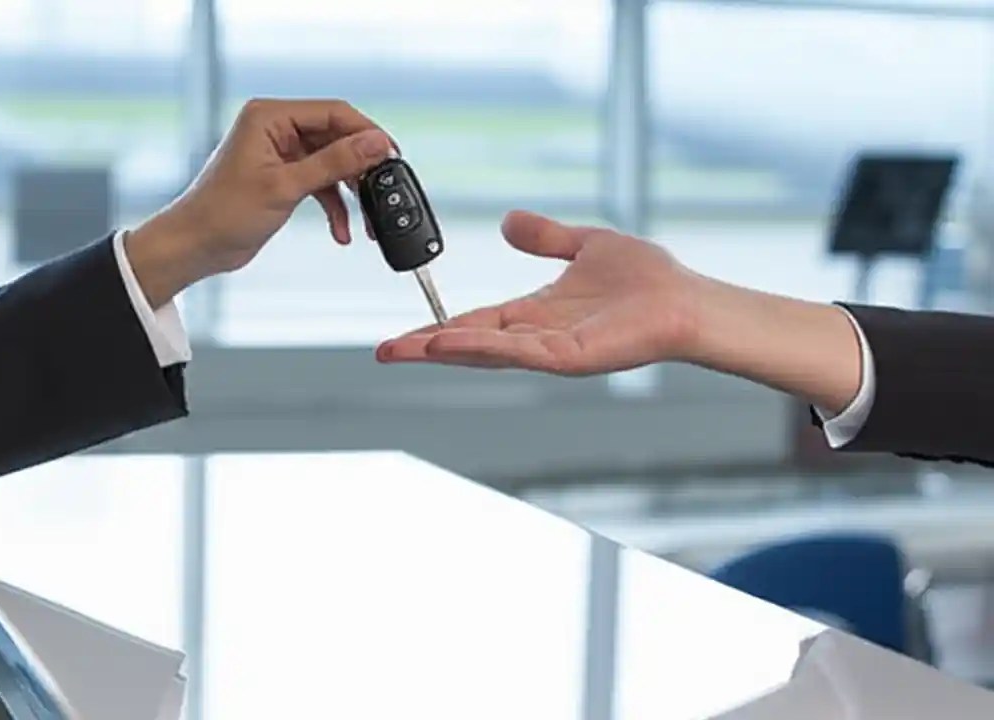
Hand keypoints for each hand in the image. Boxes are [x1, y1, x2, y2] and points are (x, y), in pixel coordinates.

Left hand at [125, 98, 393, 305]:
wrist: (195, 247)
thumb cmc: (222, 213)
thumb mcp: (285, 187)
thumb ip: (334, 163)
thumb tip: (373, 144)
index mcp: (269, 116)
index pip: (332, 112)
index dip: (365, 133)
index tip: (390, 154)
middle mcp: (275, 129)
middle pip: (336, 139)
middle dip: (359, 169)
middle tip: (383, 190)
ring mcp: (279, 154)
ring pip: (331, 165)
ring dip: (349, 194)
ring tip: (366, 220)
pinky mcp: (282, 177)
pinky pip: (319, 185)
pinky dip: (333, 206)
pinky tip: (342, 230)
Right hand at [377, 210, 863, 413]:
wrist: (688, 300)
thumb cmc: (648, 279)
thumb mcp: (584, 244)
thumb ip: (544, 237)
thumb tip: (508, 222)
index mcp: (534, 315)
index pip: (474, 324)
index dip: (435, 329)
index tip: (400, 337)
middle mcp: (536, 338)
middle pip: (469, 344)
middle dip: (425, 350)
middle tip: (384, 353)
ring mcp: (551, 351)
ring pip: (486, 352)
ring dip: (443, 351)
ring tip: (404, 351)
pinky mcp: (570, 357)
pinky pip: (519, 353)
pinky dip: (482, 348)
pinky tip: (450, 344)